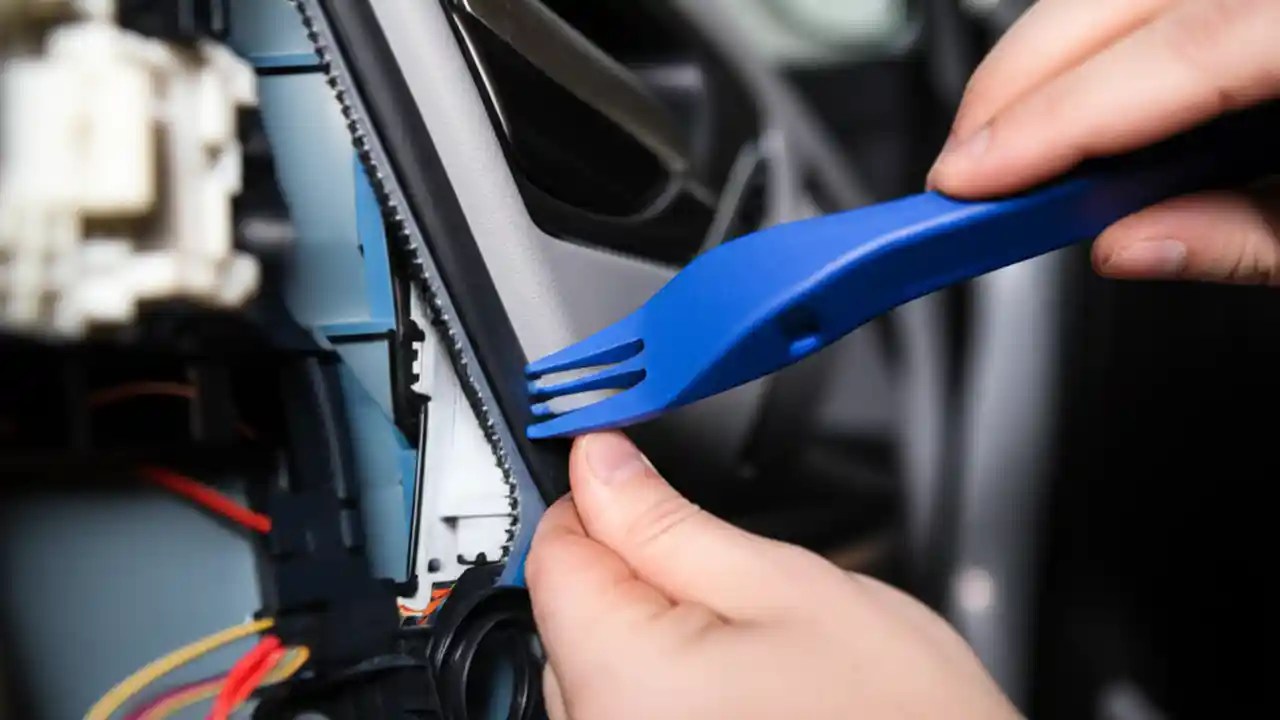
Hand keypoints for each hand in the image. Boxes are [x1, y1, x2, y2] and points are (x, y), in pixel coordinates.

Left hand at [525, 432, 1020, 719]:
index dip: (599, 501)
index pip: (552, 555)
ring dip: (654, 634)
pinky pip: (626, 707)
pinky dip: (666, 684)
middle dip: (636, 574)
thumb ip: (668, 521)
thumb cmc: (897, 719)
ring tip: (749, 649)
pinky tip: (736, 688)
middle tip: (731, 581)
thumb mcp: (785, 583)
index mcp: (622, 682)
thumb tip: (600, 462)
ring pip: (599, 662)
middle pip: (572, 611)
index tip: (638, 482)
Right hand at [928, 0, 1279, 284]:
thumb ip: (1244, 235)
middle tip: (962, 167)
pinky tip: (1084, 96)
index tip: (970, 178)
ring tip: (1008, 139)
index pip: (1180, 51)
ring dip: (1045, 55)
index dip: (1055, 118)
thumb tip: (1128, 244)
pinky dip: (1095, 39)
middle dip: (1017, 78)